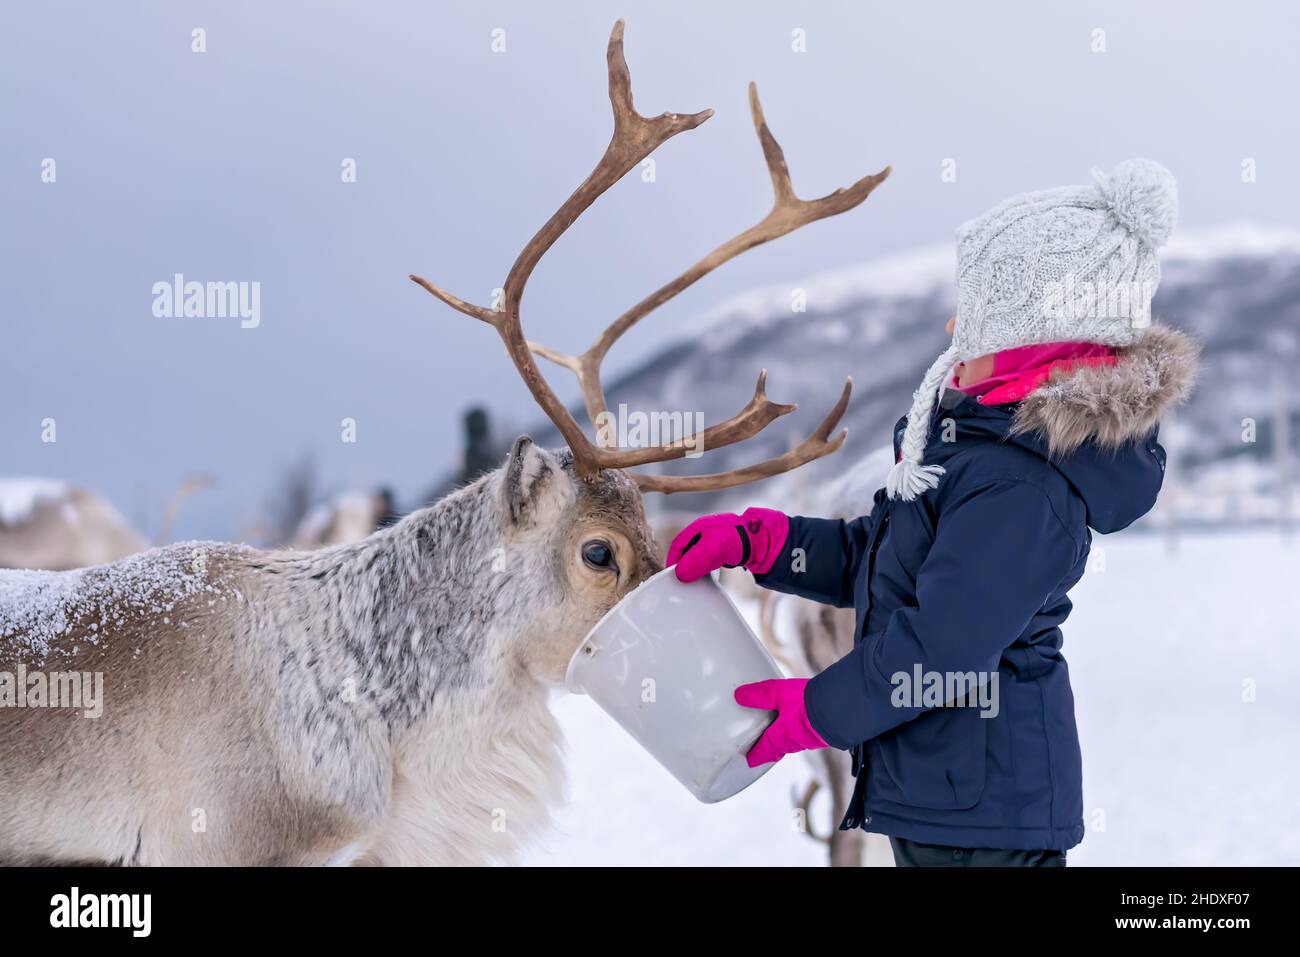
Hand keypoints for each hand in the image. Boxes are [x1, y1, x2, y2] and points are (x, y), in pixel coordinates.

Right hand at [666, 507, 788, 582]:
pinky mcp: (725, 548)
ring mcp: (715, 539)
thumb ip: (695, 561)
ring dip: (693, 566)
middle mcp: (705, 531)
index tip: (670, 575)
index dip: (672, 560)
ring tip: (691, 579)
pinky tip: (707, 575)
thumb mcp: (712, 549)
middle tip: (679, 578)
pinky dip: (704, 567)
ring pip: (698, 554)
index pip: (678, 544)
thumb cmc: (737, 540)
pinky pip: (709, 558)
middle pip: (687, 549)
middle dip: (681, 563)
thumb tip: (680, 574)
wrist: (761, 541)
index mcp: (699, 527)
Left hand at [734, 678, 828, 767]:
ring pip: (794, 741)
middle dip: (771, 749)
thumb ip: (759, 695)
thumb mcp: (778, 694)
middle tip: (764, 749)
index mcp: (781, 737)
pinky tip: (803, 721)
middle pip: (780, 748)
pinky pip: (808, 734)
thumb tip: (739, 695)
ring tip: (781, 732)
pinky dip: (800, 730)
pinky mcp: (825, 732)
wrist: (842, 709)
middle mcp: (796, 742)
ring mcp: (811, 739)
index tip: (750, 761)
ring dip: (786, 739)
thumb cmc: (808, 704)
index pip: (765, 750)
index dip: (756, 755)